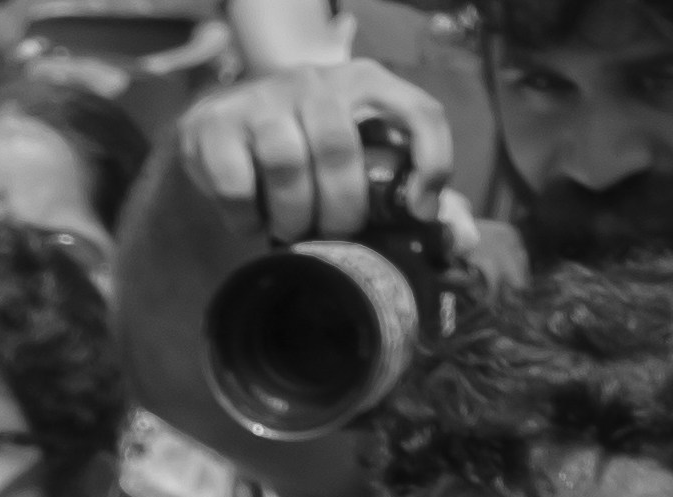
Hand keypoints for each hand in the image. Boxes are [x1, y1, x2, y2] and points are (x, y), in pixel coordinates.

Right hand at [175, 60, 452, 245]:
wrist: (230, 125)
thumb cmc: (312, 153)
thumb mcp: (364, 162)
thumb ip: (413, 195)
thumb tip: (458, 239)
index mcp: (368, 83)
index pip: (419, 111)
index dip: (432, 162)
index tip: (418, 210)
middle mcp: (316, 80)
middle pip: (339, 148)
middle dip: (340, 209)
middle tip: (332, 233)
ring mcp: (262, 97)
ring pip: (286, 161)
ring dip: (292, 214)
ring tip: (290, 229)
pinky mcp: (214, 124)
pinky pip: (235, 180)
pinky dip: (246, 216)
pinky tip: (252, 221)